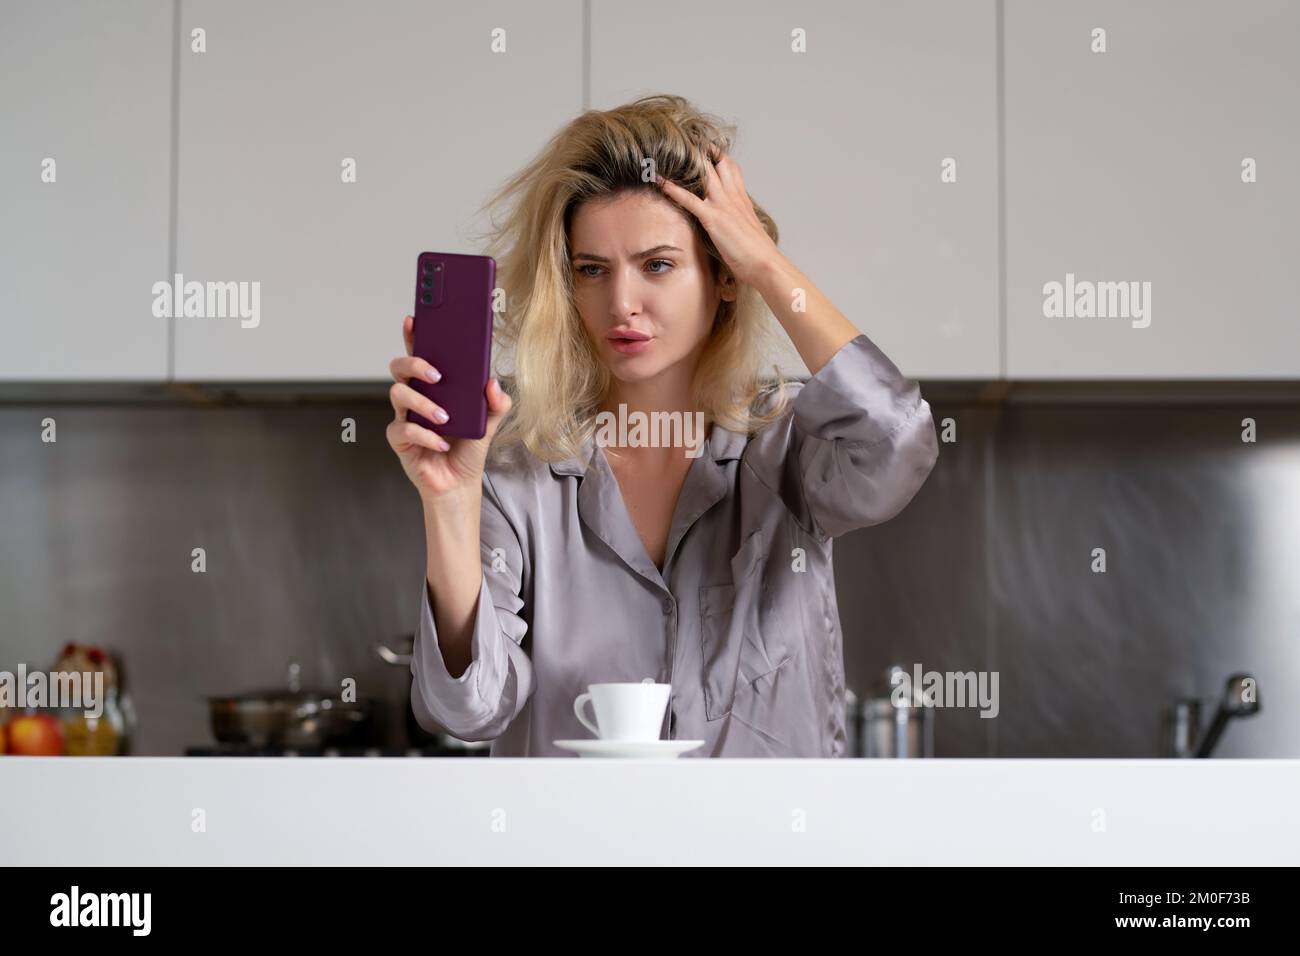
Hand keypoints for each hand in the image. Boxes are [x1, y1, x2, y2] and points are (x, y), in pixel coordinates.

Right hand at [385, 314, 511, 500]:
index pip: (420, 355)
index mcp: (434, 387)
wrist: (459, 482)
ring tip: (445, 418)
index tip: (415, 320)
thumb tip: (492, 383)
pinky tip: (442, 442)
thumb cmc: (468, 448)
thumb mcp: (490, 422)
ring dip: (424, 404)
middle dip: (415, 363)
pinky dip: (425, 436)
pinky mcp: (401, 440)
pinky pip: (404, 430)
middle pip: (399, 367)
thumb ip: (497, 402)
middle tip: (436, 374)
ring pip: (398, 394)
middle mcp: (416, 397)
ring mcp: (405, 417)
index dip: (414, 336)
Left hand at [654, 143, 781, 286]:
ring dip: (684, 162)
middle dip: (699, 149)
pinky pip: (689, 199)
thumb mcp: (750, 230)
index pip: (729, 166)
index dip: (716, 154)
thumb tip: (738, 225)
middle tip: (681, 138)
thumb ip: (740, 221)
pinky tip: (660, 181)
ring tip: (665, 151)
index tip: (703, 145)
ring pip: (703, 173)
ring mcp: (723, 205)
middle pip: (716, 162)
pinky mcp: (713, 218)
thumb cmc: (757, 252)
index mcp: (741, 198)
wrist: (765, 263)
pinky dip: (672, 189)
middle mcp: (732, 196)